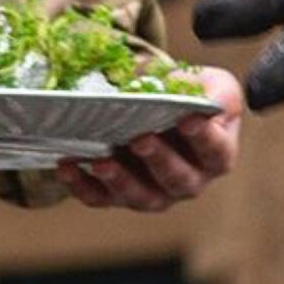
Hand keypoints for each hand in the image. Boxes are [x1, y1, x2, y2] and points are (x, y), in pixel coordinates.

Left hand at [60, 66, 242, 208]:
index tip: (189, 120)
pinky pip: (101, 198)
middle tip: (141, 139)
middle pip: (177, 179)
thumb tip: (198, 100)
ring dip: (120, 181)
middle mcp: (188, 181)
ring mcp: (154, 193)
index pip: (216, 152)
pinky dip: (82, 186)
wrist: (165, 107)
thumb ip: (215, 92)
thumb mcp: (213, 86)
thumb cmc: (193, 97)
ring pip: (141, 197)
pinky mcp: (120, 196)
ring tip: (102, 161)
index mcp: (216, 156)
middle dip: (158, 160)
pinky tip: (68, 166)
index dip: (205, 139)